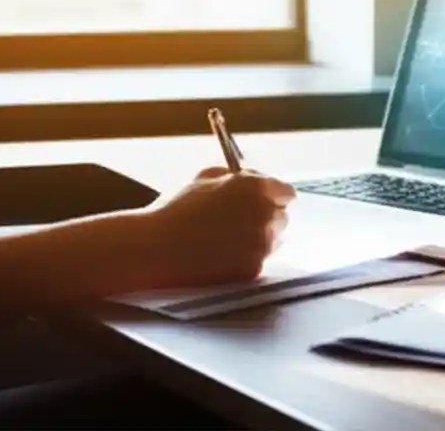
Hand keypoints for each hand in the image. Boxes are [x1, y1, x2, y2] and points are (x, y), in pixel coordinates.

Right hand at [142, 168, 296, 287]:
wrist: (158, 247)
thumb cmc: (178, 208)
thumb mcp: (206, 176)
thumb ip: (237, 177)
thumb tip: (252, 179)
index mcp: (256, 187)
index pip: (286, 192)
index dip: (274, 196)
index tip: (265, 200)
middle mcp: (266, 215)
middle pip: (282, 216)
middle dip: (266, 217)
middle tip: (242, 221)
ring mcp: (262, 245)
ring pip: (273, 240)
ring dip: (258, 238)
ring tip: (227, 239)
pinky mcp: (253, 269)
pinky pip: (258, 261)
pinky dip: (246, 258)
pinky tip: (222, 255)